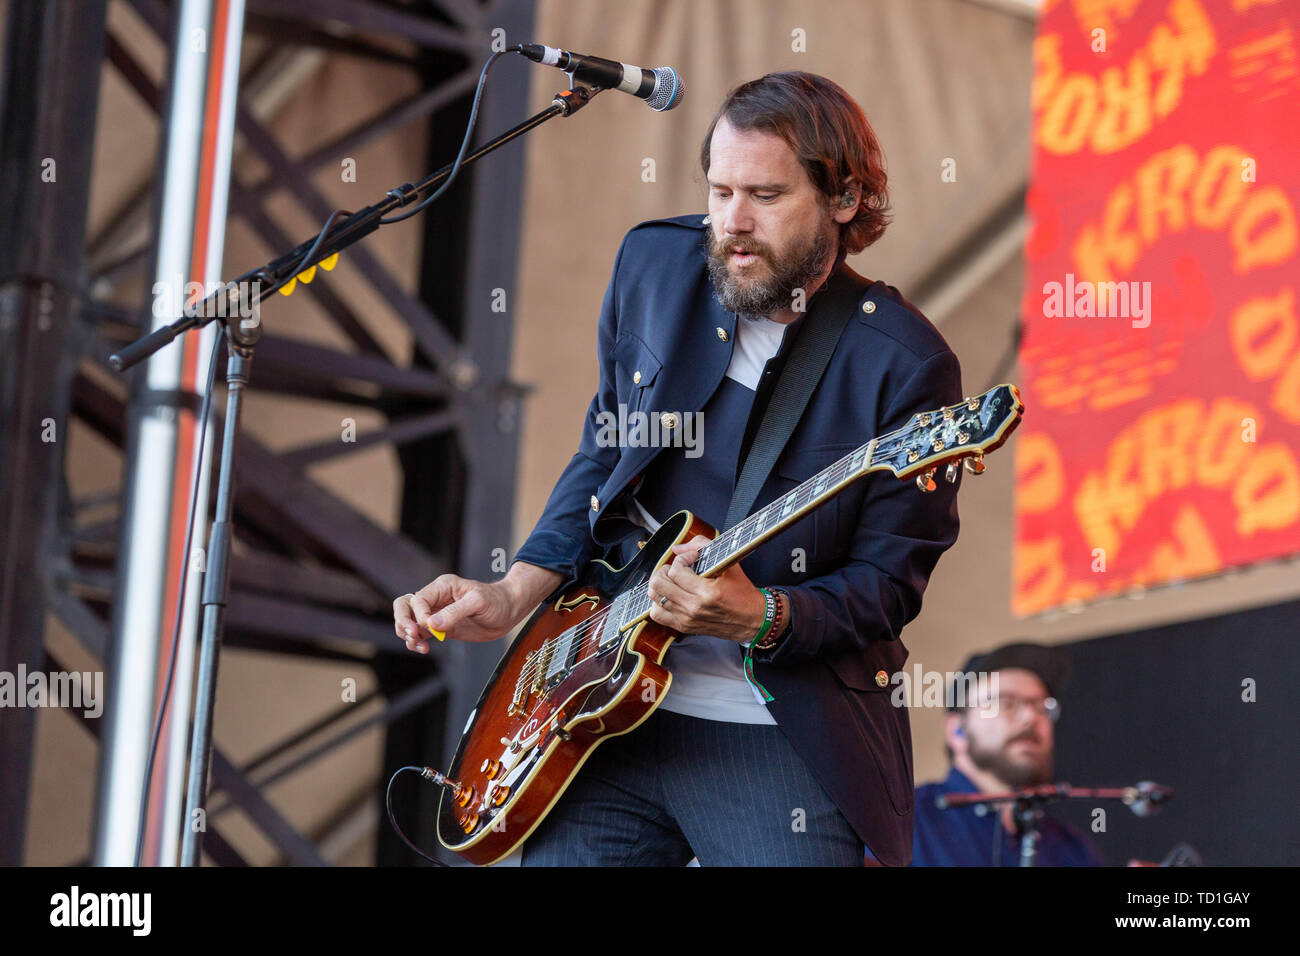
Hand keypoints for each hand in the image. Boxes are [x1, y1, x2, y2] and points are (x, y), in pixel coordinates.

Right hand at [393, 576, 513, 651]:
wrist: (509, 611)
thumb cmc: (497, 600)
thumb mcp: (478, 602)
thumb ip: (455, 612)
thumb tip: (431, 624)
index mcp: (443, 586)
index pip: (418, 599)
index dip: (419, 615)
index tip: (430, 627)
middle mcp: (436, 599)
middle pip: (405, 606)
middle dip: (403, 622)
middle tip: (413, 635)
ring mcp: (437, 614)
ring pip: (409, 622)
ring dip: (408, 635)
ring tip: (421, 646)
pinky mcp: (442, 628)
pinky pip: (420, 634)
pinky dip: (416, 642)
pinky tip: (423, 648)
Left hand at [645, 534, 766, 642]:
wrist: (752, 620)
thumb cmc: (742, 592)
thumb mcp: (729, 564)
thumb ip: (704, 546)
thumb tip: (679, 548)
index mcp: (707, 592)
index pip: (676, 570)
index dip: (682, 559)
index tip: (692, 558)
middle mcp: (694, 607)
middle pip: (659, 584)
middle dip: (665, 570)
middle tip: (677, 568)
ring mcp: (687, 619)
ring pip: (655, 598)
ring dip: (660, 584)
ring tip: (672, 581)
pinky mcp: (684, 626)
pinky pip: (657, 615)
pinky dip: (658, 603)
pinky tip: (669, 596)